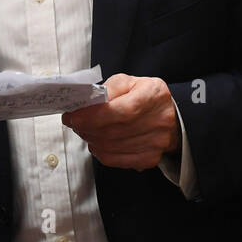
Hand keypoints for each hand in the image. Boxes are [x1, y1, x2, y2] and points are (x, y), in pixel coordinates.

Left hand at [61, 73, 180, 169]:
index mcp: (153, 95)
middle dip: (86, 127)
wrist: (168, 114)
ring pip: (111, 148)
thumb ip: (109, 88)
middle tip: (73, 121)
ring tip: (84, 129)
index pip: (121, 111)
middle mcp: (159, 121)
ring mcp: (155, 143)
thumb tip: (87, 102)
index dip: (93, 116)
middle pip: (113, 131)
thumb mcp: (129, 82)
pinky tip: (96, 142)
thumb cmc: (145, 96)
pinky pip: (115, 160)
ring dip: (90, 139)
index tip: (74, 116)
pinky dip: (100, 151)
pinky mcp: (149, 158)